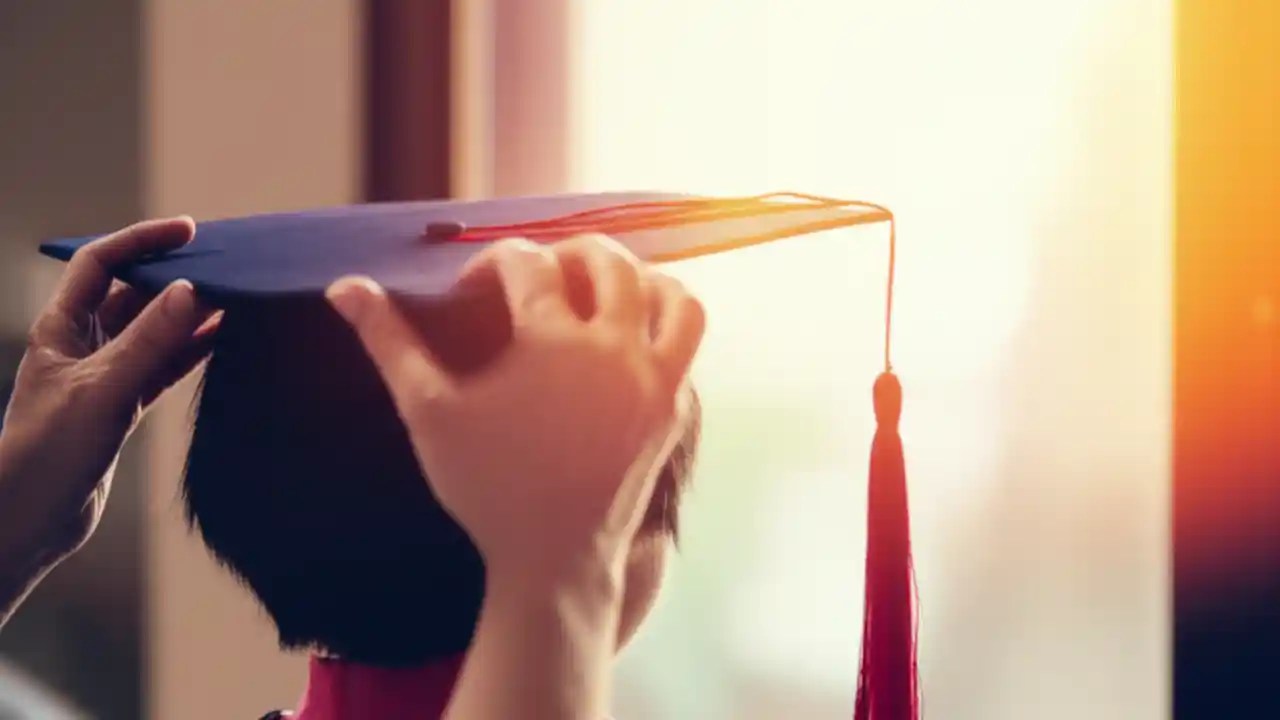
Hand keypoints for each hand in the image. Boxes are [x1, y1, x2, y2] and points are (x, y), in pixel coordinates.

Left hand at [0, 217, 219, 564]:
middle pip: (132, 294)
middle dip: (175, 276)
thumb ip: (149, 342)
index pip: (101, 263)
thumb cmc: (47, 453)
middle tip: (224, 265)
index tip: (189, 230)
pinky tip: (222, 340)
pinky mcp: (122, 406)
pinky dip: (190, 351)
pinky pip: (163, 365)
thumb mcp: (103, 390)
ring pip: (153, 331)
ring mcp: (103, 375)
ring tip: (235, 298)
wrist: (28, 521)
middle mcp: (81, 344)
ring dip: (189, 315)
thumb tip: (192, 292)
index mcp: (60, 328)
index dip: (142, 240)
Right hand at [326, 234, 704, 585]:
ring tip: (597, 288)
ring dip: (633, 274)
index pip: (526, 261)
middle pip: (605, 258)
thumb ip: (389, 343)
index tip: (470, 292)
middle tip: (536, 275)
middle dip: (565, 252)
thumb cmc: (485, 488)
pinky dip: (666, 313)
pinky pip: (688, 335)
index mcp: (552, 342)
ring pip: (666, 290)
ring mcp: (654, 377)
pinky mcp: (674, 404)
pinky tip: (630, 327)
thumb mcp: (428, 412)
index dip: (491, 263)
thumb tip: (343, 287)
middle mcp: (613, 349)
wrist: (554, 560)